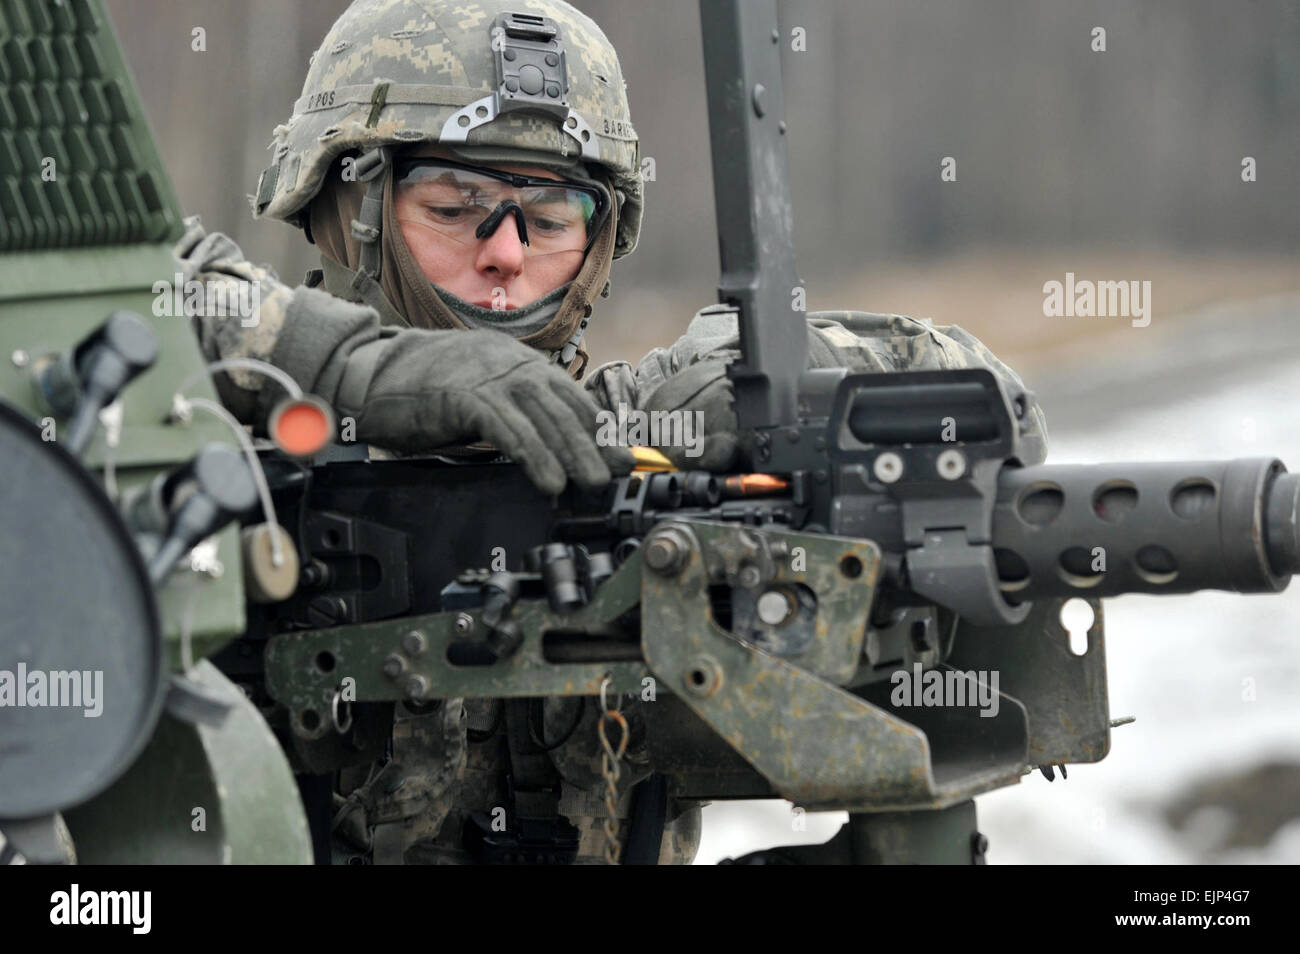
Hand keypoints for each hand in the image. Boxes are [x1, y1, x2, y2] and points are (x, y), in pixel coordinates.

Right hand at [345, 328, 634, 493]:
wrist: (369, 375)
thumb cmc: (422, 390)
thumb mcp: (480, 395)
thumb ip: (513, 411)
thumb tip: (549, 445)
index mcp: (517, 362)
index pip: (570, 394)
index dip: (598, 426)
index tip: (620, 452)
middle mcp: (510, 363)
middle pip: (565, 405)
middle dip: (595, 441)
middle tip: (618, 471)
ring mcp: (488, 377)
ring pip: (544, 416)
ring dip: (574, 452)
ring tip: (593, 481)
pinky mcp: (465, 395)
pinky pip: (508, 428)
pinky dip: (534, 454)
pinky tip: (549, 478)